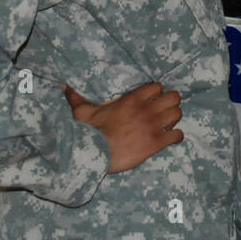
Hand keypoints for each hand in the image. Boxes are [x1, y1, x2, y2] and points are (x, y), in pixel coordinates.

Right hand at [64, 81, 183, 173]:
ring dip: (174, 119)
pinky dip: (176, 137)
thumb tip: (63, 86)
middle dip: (170, 103)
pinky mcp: (156, 143)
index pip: (157, 87)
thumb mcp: (82, 111)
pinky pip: (177, 136)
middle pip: (173, 98)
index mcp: (132, 99)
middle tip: (164, 111)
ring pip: (177, 114)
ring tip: (167, 124)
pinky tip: (169, 139)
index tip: (153, 99)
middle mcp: (146, 110)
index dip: (157, 93)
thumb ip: (77, 97)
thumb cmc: (90, 132)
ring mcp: (153, 126)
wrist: (95, 154)